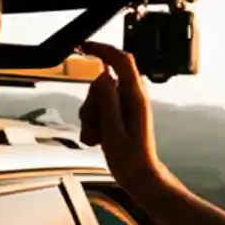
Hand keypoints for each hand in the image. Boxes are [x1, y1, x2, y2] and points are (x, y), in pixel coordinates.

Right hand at [79, 42, 173, 195]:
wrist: (140, 178)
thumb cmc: (130, 160)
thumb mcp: (113, 131)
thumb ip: (107, 101)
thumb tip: (103, 76)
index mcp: (135, 98)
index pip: (121, 61)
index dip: (103, 49)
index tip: (84, 47)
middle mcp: (133, 98)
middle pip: (102, 83)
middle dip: (90, 102)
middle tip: (93, 125)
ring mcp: (127, 106)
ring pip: (97, 98)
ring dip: (91, 116)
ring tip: (97, 137)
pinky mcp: (120, 115)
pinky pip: (99, 110)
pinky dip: (94, 123)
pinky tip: (99, 139)